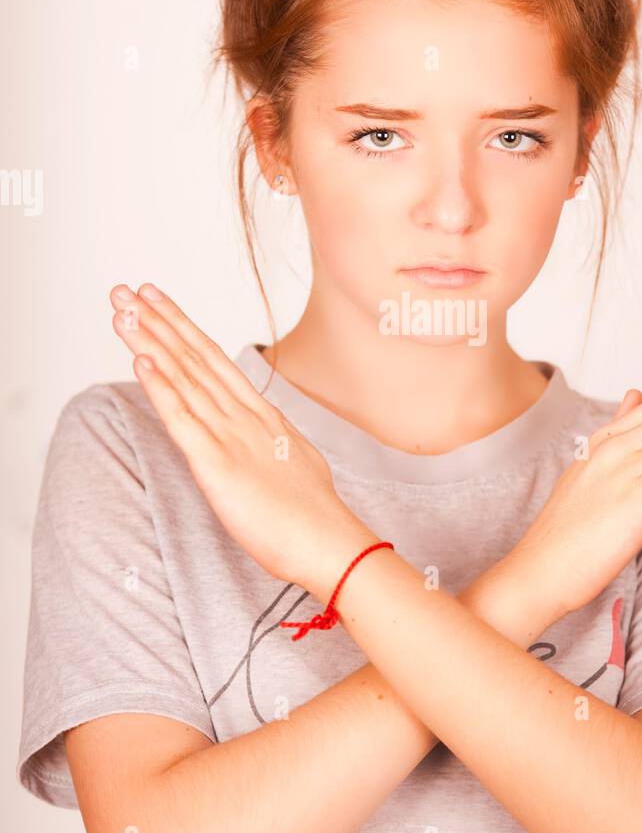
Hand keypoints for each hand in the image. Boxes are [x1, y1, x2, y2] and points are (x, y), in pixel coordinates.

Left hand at [108, 282, 374, 595]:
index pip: (214, 360)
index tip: (157, 301)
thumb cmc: (312, 514)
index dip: (182, 328)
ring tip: (124, 311)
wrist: (327, 542)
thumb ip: (272, 441)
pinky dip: (159, 388)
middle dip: (158, 321)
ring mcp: (230, 436)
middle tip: (127, 290)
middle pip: (194, 358)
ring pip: (184, 379)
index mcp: (261, 415)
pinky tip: (140, 361)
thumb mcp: (293, 461)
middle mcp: (244, 416)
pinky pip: (181, 419)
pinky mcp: (215, 464)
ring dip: (150, 342)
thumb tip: (266, 434)